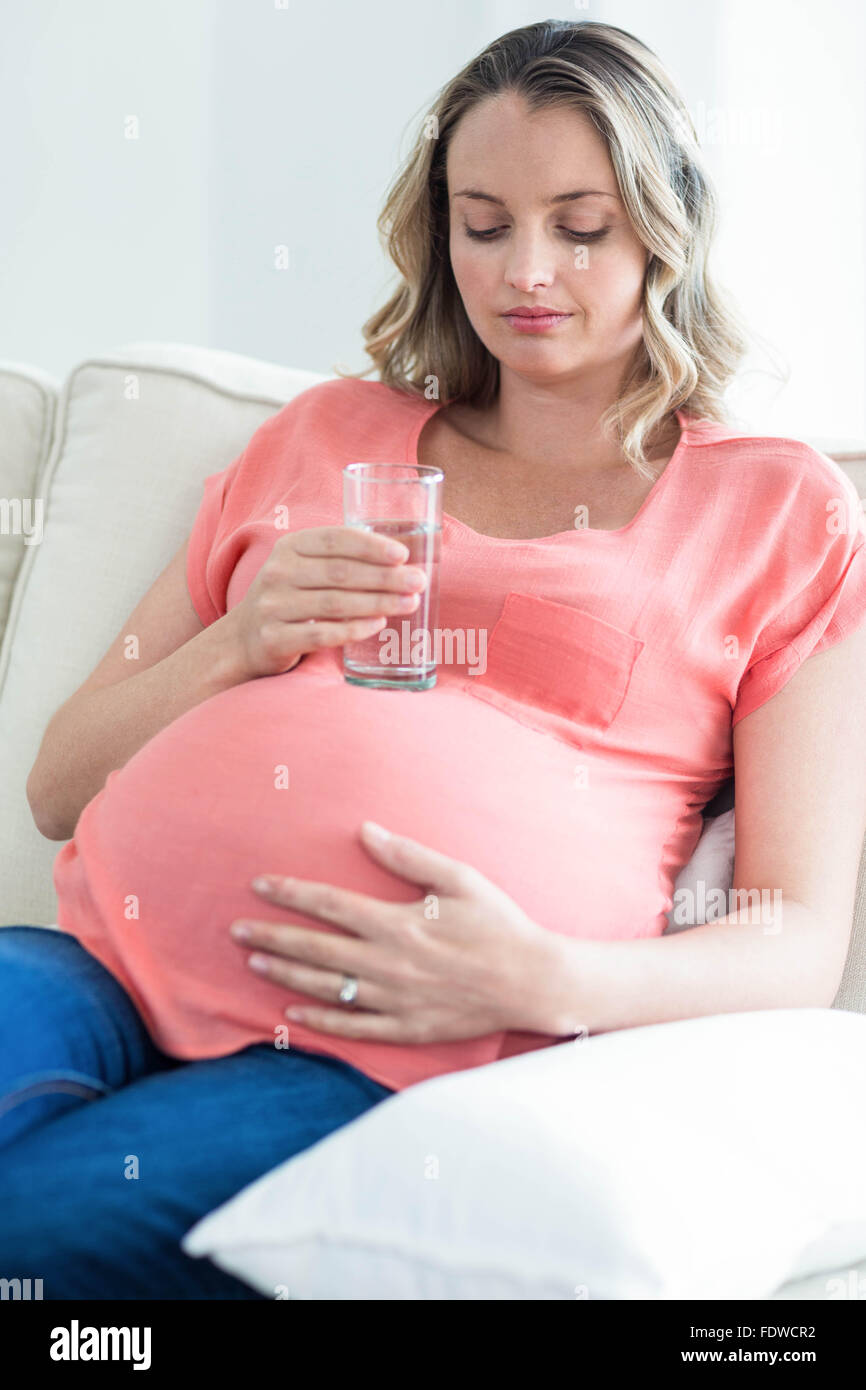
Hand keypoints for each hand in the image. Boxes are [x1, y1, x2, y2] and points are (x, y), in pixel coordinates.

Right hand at [228, 525, 428, 678]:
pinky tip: (378, 624)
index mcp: (290, 547)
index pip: (334, 539)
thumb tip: (402, 561)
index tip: (402, 555)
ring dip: (377, 602)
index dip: (370, 545)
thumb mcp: (305, 568)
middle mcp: (279, 573)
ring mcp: (274, 606)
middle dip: (384, 577)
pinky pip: (321, 634)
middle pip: (340, 572)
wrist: (243, 639)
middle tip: (417, 581)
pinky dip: (353, 629)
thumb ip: (340, 560)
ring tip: (408, 603)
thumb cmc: (290, 598)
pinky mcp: (275, 638)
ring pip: (334, 603)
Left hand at [229, 822, 559, 1042]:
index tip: (259, 885)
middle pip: (314, 948)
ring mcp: (393, 999)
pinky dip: (319, 1020)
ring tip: (253, 963)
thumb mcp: (458, 878)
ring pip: (325, 987)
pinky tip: (292, 1012)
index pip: (329, 905)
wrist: (533, 981)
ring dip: (285, 974)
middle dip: (271, 936)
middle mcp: (387, 963)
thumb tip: (365, 830)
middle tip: (235, 930)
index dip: (290, 893)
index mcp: (397, 922)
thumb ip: (408, 856)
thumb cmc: (498, 923)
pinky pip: (352, 1027)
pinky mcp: (406, 1027)